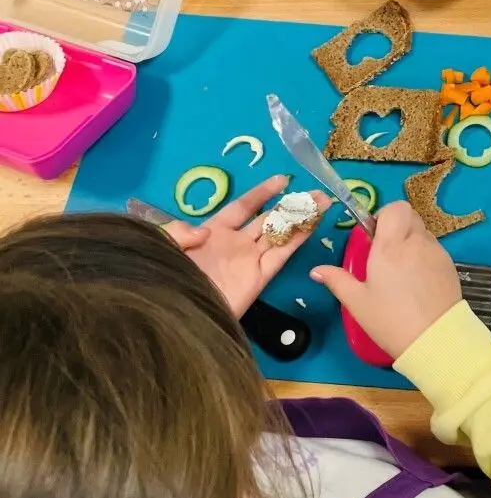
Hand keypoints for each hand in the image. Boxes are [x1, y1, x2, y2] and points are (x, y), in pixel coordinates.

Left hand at [164, 175, 329, 317]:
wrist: (174, 318)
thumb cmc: (165, 279)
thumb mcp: (162, 248)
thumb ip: (179, 232)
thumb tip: (208, 232)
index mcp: (212, 232)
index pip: (242, 207)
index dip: (262, 193)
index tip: (283, 180)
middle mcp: (235, 243)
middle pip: (268, 219)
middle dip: (291, 205)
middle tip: (315, 193)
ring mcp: (249, 260)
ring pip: (280, 234)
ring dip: (300, 218)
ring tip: (322, 202)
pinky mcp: (258, 278)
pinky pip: (281, 254)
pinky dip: (297, 239)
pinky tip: (312, 223)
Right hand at [309, 201, 461, 358]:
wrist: (435, 338)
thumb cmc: (391, 320)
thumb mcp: (357, 302)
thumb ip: (337, 280)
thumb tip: (317, 270)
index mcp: (391, 246)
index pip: (394, 208)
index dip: (383, 215)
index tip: (373, 236)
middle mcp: (416, 242)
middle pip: (409, 215)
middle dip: (395, 225)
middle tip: (383, 251)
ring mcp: (437, 252)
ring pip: (422, 231)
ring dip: (409, 239)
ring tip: (399, 269)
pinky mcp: (450, 264)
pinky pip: (434, 247)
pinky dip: (423, 253)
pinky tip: (415, 279)